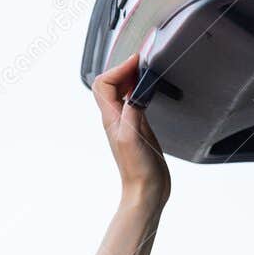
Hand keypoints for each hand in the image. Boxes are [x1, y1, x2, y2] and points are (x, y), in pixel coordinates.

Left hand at [92, 51, 170, 207]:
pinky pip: (135, 103)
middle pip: (110, 84)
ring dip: (131, 78)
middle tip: (141, 63)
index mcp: (111, 119)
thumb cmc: (138, 171)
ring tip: (146, 71)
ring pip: (122, 92)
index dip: (117, 69)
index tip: (136, 63)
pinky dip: (140, 91)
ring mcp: (127, 123)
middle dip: (123, 69)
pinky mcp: (139, 128)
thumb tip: (133, 90)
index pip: (103, 84)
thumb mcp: (132, 138)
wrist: (147, 191)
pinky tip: (150, 91)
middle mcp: (117, 119)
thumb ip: (131, 112)